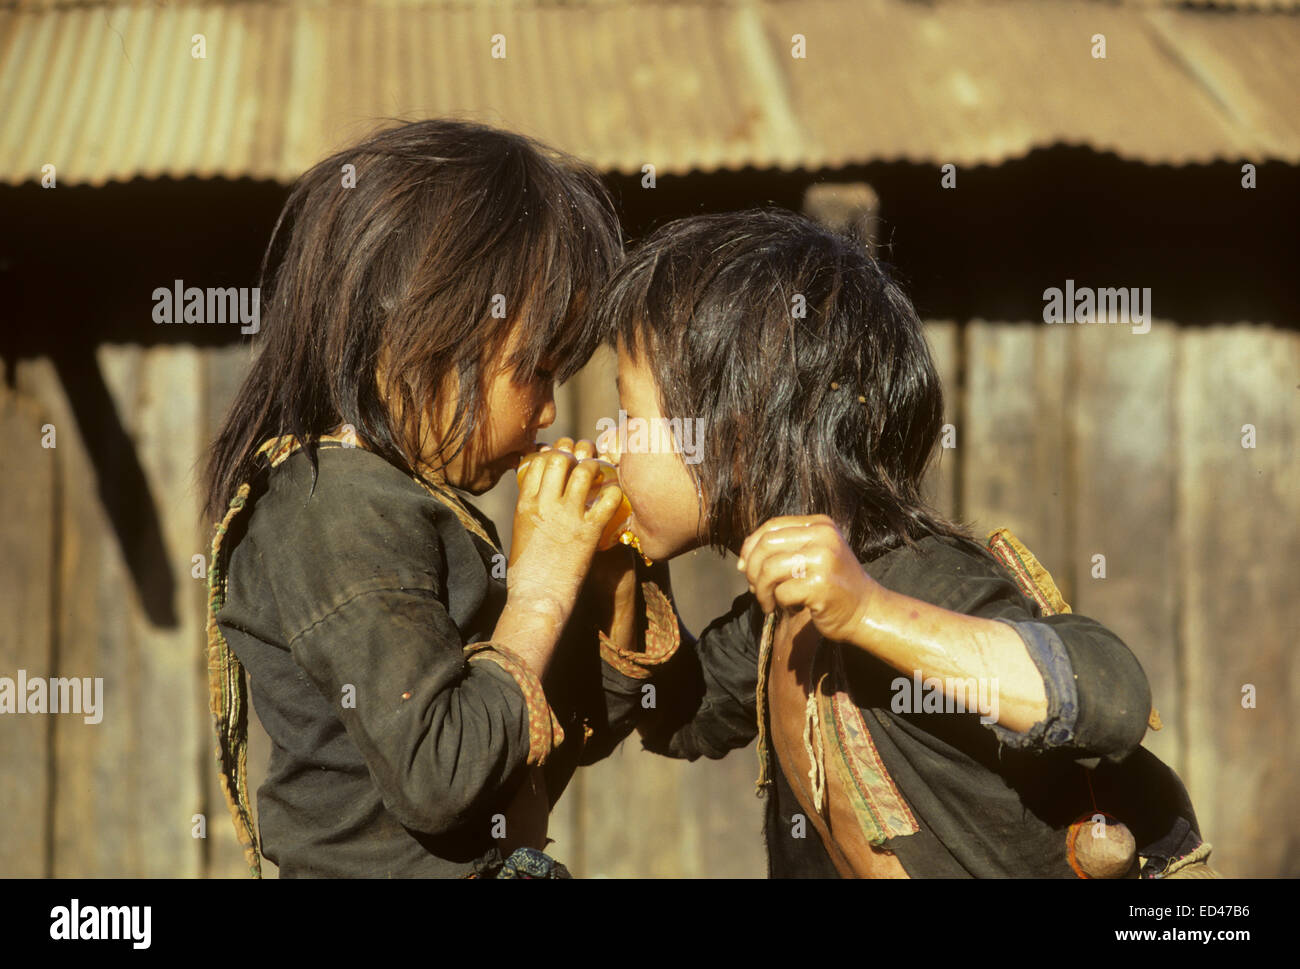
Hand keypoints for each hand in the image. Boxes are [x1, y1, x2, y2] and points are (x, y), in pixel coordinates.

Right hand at [508, 437, 624, 621]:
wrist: (537, 598)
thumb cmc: (527, 571)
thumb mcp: (521, 530)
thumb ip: (531, 507)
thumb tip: (543, 491)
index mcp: (525, 502)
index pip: (539, 460)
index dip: (553, 452)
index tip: (563, 457)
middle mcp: (545, 503)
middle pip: (560, 458)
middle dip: (575, 452)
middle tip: (585, 457)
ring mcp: (568, 516)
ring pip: (585, 471)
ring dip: (595, 467)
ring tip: (600, 473)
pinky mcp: (589, 531)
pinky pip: (608, 499)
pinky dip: (614, 492)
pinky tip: (613, 495)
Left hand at [736, 514, 880, 643]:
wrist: (866, 611)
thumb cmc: (834, 585)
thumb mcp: (813, 555)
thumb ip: (782, 550)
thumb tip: (742, 561)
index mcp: (820, 525)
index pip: (772, 526)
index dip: (751, 546)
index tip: (744, 566)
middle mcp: (824, 537)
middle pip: (766, 545)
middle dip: (752, 569)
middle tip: (755, 588)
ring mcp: (824, 560)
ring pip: (769, 569)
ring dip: (762, 590)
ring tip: (768, 602)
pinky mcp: (821, 586)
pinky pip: (782, 592)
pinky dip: (780, 603)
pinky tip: (791, 608)